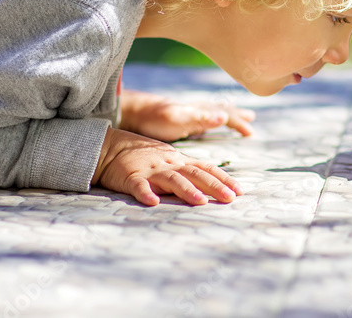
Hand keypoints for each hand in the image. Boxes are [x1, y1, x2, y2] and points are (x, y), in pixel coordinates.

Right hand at [92, 128, 242, 206]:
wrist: (111, 148)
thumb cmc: (144, 157)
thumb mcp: (169, 160)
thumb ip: (188, 171)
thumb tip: (213, 185)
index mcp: (179, 160)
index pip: (206, 168)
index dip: (223, 178)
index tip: (240, 191)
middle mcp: (168, 164)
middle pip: (194, 173)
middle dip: (214, 186)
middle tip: (231, 198)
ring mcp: (150, 170)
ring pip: (171, 179)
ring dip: (187, 190)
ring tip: (201, 202)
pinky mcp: (130, 177)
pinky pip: (138, 186)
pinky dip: (145, 193)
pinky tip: (152, 203)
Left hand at [120, 89, 255, 141]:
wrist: (132, 112)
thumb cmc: (153, 117)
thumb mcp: (176, 119)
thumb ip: (200, 118)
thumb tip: (224, 115)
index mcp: (198, 110)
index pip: (224, 114)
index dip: (238, 123)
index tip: (250, 132)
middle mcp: (196, 110)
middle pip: (222, 110)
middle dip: (237, 115)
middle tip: (251, 119)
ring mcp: (188, 113)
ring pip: (214, 112)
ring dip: (228, 115)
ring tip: (239, 116)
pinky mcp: (180, 120)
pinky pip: (204, 117)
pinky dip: (215, 117)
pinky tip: (212, 122)